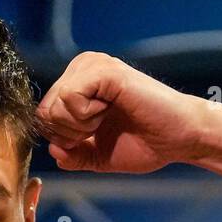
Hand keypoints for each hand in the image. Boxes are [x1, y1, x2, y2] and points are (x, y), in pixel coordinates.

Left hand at [37, 52, 206, 172]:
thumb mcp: (97, 156)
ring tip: (108, 118)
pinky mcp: (105, 70)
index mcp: (77, 83)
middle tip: (101, 128)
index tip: (94, 135)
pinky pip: (70, 97)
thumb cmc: (145, 143)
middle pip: (45, 112)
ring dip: (80, 125)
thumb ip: (72, 154)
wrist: (179, 139)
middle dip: (70, 134)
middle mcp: (83, 67)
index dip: (63, 138)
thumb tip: (52, 149)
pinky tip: (109, 111)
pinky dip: (86, 116)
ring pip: (55, 106)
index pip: (43, 116)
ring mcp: (94, 65)